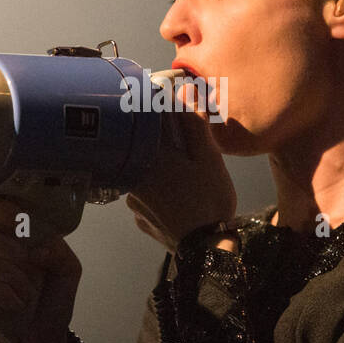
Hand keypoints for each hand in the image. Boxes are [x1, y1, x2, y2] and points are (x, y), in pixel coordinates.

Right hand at [0, 197, 78, 342]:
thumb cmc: (52, 303)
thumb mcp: (67, 269)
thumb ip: (56, 248)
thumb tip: (33, 248)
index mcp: (6, 242)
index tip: (18, 221)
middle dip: (15, 255)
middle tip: (32, 274)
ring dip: (14, 279)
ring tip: (27, 297)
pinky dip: (2, 294)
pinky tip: (15, 306)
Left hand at [127, 97, 236, 252]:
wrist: (207, 251)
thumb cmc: (210, 202)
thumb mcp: (209, 158)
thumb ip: (193, 123)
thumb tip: (183, 91)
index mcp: (148, 157)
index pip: (148, 121)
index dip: (162, 112)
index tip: (173, 110)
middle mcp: (133, 177)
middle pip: (146, 148)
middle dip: (166, 144)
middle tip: (188, 152)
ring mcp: (133, 201)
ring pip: (146, 173)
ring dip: (161, 170)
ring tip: (185, 178)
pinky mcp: (139, 218)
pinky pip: (147, 196)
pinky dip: (159, 193)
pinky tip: (178, 198)